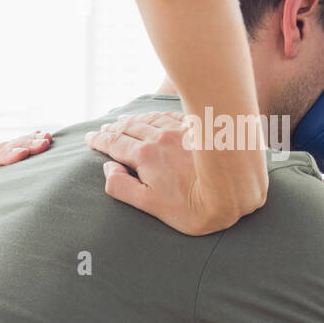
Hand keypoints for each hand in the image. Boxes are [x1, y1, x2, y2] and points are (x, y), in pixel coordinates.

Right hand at [86, 111, 248, 235]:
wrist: (233, 190)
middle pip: (129, 129)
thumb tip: (108, 168)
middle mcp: (159, 139)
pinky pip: (169, 116)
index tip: (90, 138)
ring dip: (132, 120)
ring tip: (123, 121)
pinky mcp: (196, 130)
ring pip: (148, 120)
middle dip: (113, 129)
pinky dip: (155, 116)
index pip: (115, 145)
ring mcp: (179, 131)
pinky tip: (154, 117)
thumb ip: (122, 187)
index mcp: (144, 157)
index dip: (100, 141)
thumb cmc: (191, 206)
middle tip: (104, 129)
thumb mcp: (150, 205)